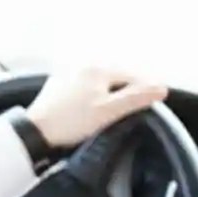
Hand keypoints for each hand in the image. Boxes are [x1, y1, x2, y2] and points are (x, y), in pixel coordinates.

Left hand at [25, 68, 168, 148]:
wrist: (34, 131)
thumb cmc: (73, 122)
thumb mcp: (109, 112)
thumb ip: (136, 98)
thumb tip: (162, 88)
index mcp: (98, 69)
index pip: (131, 77)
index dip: (144, 91)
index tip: (153, 104)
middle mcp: (82, 65)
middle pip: (114, 78)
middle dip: (126, 90)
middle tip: (134, 109)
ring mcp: (67, 74)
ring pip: (97, 82)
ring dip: (108, 93)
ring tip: (113, 111)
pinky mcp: (55, 85)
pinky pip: (82, 87)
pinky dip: (91, 95)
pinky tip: (89, 109)